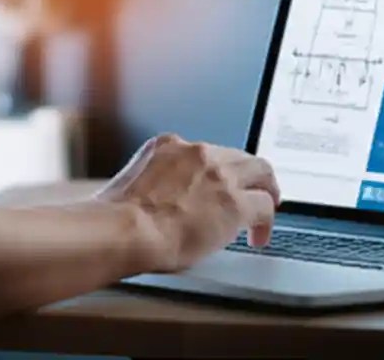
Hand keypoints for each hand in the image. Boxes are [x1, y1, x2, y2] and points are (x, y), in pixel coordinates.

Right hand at [95, 134, 279, 273]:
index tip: (216, 183)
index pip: (204, 152)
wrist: (123, 230)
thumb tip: (151, 204)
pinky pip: (264, 206)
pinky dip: (266, 221)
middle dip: (247, 174)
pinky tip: (259, 236)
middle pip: (238, 156)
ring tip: (267, 208)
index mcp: (167, 146)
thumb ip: (150, 184)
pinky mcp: (235, 203)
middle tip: (253, 190)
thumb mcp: (129, 184)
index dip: (216, 170)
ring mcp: (219, 176)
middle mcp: (197, 153)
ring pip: (260, 172)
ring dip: (265, 190)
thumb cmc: (116, 218)